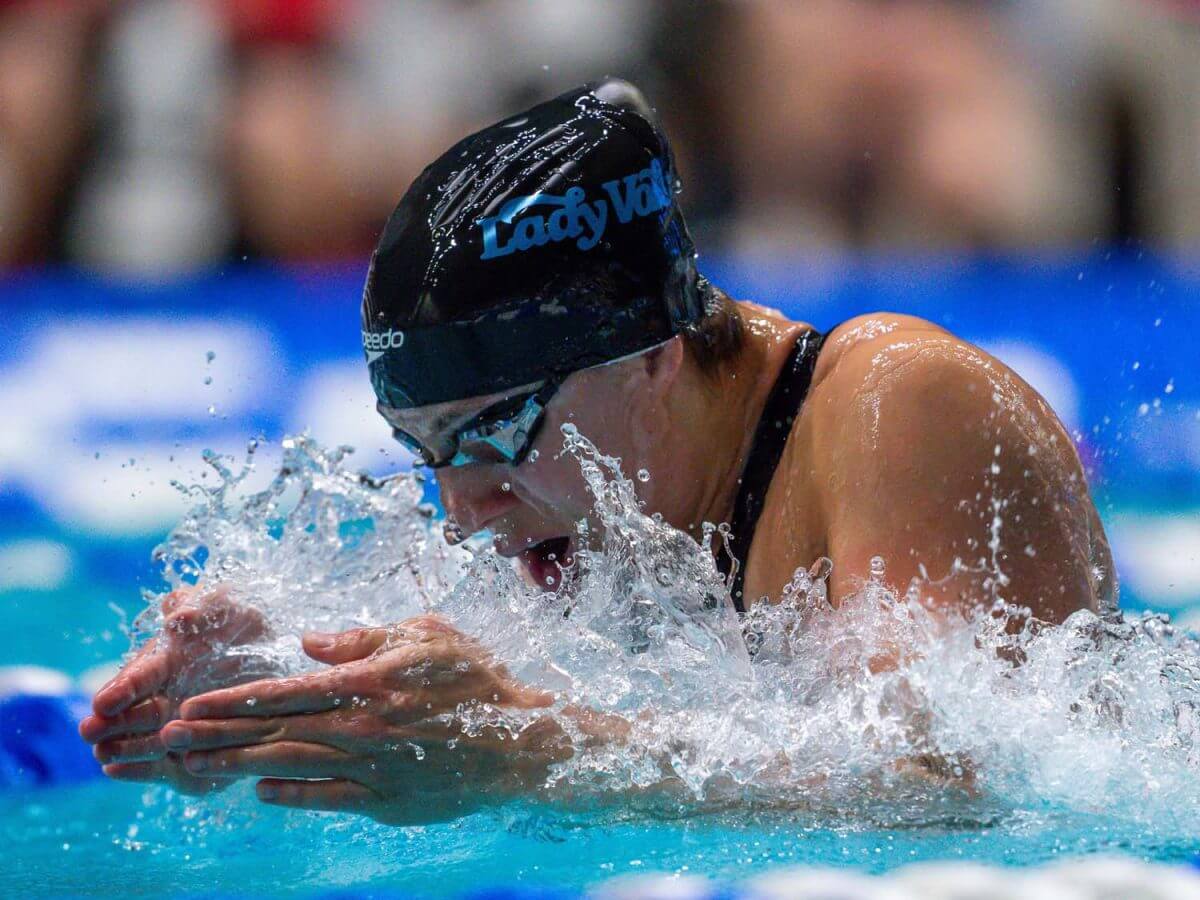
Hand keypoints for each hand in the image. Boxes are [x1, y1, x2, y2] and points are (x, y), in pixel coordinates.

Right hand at [79, 585, 267, 794]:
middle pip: (135, 712)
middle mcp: (167, 695)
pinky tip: (114, 770)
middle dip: (111, 722)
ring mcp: (179, 722)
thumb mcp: (225, 604)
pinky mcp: (196, 749)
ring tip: (102, 755)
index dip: (123, 688)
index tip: (104, 702)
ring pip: (146, 738)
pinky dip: (140, 767)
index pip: (141, 677)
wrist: (278, 649)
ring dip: (124, 745)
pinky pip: (169, 763)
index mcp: (166, 661)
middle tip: (90, 731)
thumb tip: (175, 613)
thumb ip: (197, 606)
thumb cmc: (244, 621)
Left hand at [163, 615, 566, 823]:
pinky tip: (259, 789)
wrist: (521, 743)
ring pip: (289, 765)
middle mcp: (361, 727)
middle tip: (166, 739)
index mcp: (368, 682)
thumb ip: (363, 637)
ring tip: (193, 766)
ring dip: (235, 764)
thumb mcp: (426, 635)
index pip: (284, 691)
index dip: (233, 699)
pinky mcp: (385, 801)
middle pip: (273, 732)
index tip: (190, 702)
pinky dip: (289, 794)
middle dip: (214, 734)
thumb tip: (309, 641)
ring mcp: (371, 768)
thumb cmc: (476, 680)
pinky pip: (325, 799)